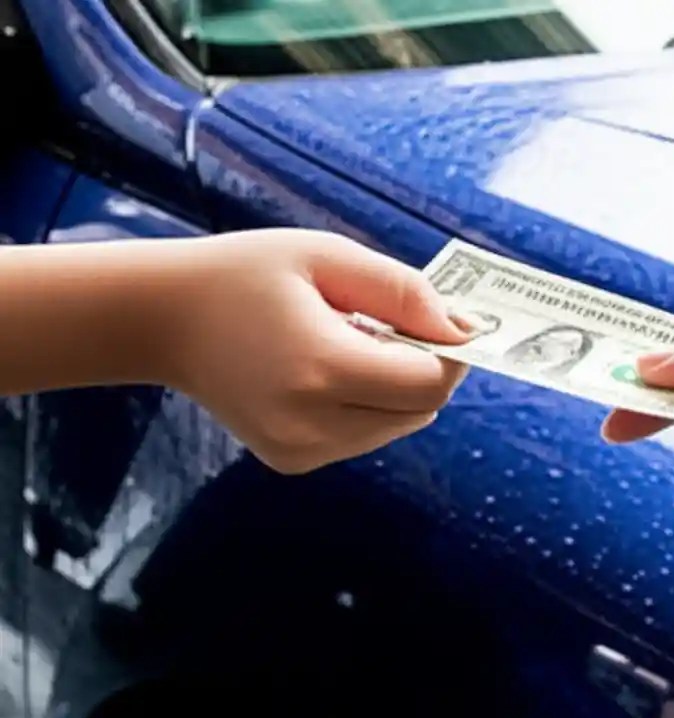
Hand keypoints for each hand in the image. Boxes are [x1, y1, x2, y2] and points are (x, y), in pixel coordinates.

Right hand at [167, 229, 468, 473]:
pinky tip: (324, 369)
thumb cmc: (246, 275)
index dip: (450, 353)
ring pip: (397, 425)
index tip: (442, 320)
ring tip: (345, 342)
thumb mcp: (328, 257)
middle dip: (423, 368)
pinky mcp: (292, 460)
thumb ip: (404, 293)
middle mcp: (311, 424)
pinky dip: (366, 403)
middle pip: (419, 409)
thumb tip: (464, 329)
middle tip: (388, 324)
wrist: (164, 319)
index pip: (429, 384)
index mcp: (321, 369)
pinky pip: (364, 434)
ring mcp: (299, 450)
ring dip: (395, 387)